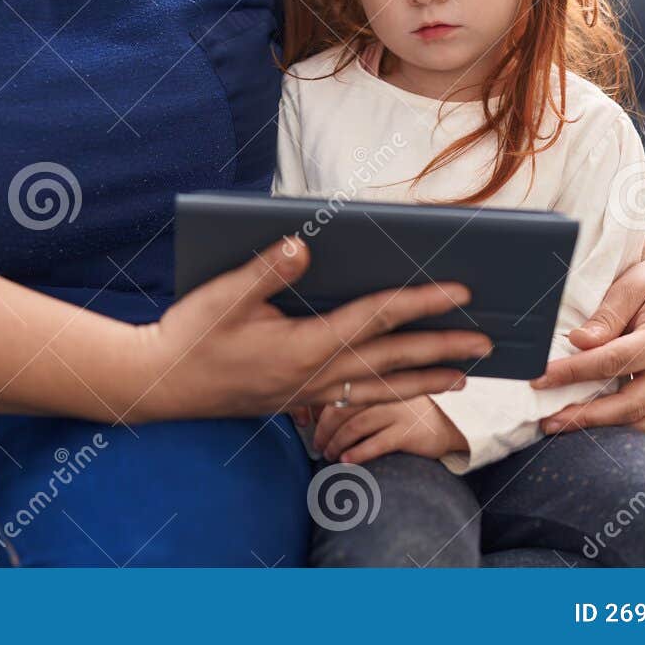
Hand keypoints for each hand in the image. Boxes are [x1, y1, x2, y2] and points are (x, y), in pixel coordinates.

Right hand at [130, 236, 492, 421]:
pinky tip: (402, 391)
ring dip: (424, 381)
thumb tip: (302, 243)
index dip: (420, 303)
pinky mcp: (297, 400)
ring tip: (463, 378)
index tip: (459, 292)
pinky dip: (389, 396)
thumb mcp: (222, 297)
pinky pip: (357, 401)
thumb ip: (266, 270)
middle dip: (442, 350)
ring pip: (380, 390)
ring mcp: (307, 393)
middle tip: (486, 342)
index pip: (375, 320)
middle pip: (391, 361)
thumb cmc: (189, 337)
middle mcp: (314, 375)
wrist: (158, 385)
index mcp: (302, 346)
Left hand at [312, 395, 468, 465]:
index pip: (338, 389)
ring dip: (337, 444)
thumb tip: (320, 412)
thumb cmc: (412, 410)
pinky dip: (356, 453)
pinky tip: (347, 461)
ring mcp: (398, 410)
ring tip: (330, 455)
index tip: (310, 425)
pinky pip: (375, 444)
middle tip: (318, 445)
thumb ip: (362, 394)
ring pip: (354, 427)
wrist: (455, 423)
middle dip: (324, 430)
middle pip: (342, 408)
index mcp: (378, 375)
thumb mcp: (388, 393)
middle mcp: (386, 388)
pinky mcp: (409, 432)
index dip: (319, 410)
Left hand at [530, 222, 644, 435]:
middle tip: (548, 421)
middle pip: (629, 404)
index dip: (573, 373)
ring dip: (604, 430)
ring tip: (564, 426)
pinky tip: (593, 427)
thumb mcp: (631, 286)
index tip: (540, 379)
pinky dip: (624, 430)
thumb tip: (578, 342)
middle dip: (585, 416)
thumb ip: (607, 316)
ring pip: (643, 423)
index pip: (611, 363)